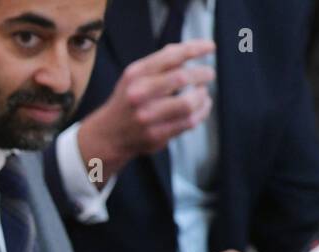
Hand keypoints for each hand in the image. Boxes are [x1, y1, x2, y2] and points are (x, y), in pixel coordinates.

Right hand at [74, 39, 214, 186]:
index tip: (210, 47)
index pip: (171, 56)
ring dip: (203, 96)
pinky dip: (202, 112)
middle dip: (202, 73)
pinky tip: (202, 106)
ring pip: (189, 103)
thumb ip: (160, 62)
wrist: (108, 135)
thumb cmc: (128, 100)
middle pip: (182, 78)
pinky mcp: (156, 136)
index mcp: (135, 75)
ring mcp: (147, 117)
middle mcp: (139, 95)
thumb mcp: (135, 76)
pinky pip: (189, 122)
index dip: (195, 49)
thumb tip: (190, 49)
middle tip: (209, 73)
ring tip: (203, 93)